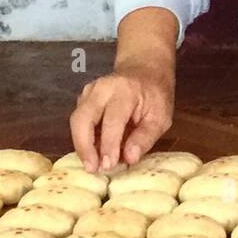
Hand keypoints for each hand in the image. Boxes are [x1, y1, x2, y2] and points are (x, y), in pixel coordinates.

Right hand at [70, 58, 174, 172]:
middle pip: (83, 118)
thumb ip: (145, 137)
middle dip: (84, 146)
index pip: (112, 121)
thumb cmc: (156, 96)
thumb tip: (129, 158)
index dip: (108, 145)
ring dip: (82, 144)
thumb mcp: (161, 117)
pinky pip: (78, 119)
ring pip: (77, 120)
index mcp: (125, 91)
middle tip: (91, 168)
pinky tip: (93, 150)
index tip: (108, 165)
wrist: (145, 69)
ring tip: (92, 164)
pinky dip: (83, 137)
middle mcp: (102, 88)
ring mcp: (89, 90)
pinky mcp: (83, 97)